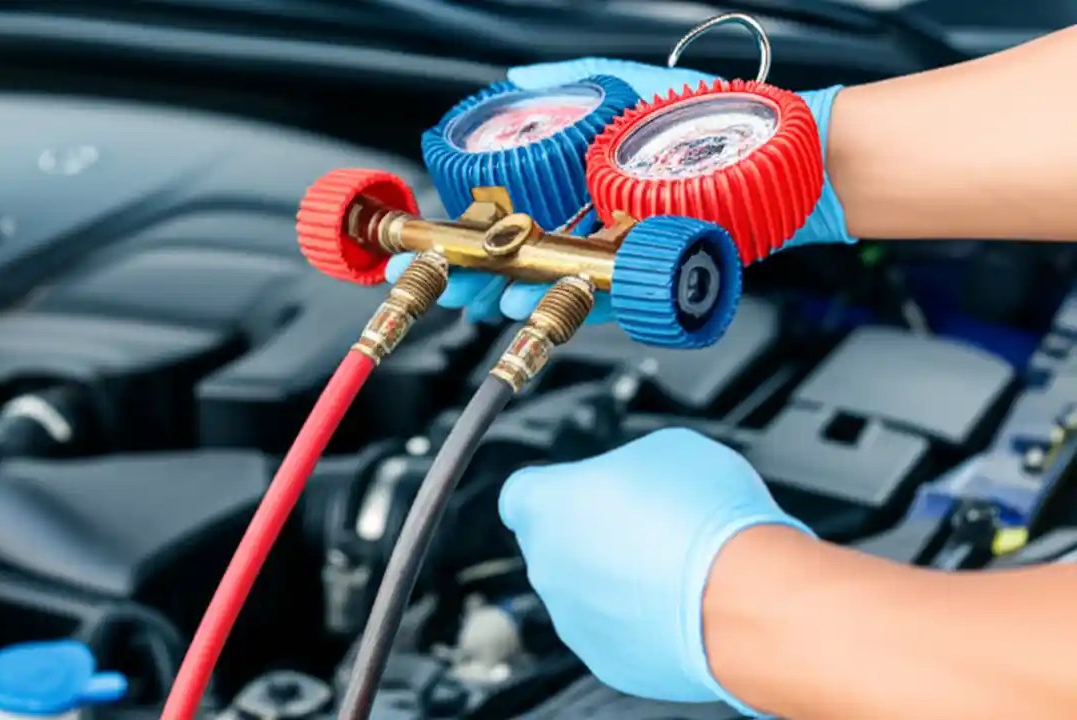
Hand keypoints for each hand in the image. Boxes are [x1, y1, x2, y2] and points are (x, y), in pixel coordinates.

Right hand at [397, 59, 850, 322]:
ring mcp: (630, 249)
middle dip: (480, 274)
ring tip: (489, 299)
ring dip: (519, 295)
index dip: (472, 227)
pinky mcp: (663, 274)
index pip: (516, 209)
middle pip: (527, 253)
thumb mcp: (639, 85)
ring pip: (562, 279)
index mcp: (587, 180)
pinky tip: (544, 307)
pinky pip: (616, 299)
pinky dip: (579, 306)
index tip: (436, 240)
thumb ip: (579, 81)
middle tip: (444, 284)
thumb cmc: (726, 117)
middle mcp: (602, 218)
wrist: (795, 153)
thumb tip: (518, 76)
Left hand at [498, 429, 811, 714]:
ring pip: (586, 591)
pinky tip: (682, 605)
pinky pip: (615, 632)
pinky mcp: (607, 662)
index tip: (582, 488)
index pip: (521, 493)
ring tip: (675, 565)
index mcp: (546, 505)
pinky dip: (640, 621)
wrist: (746, 597)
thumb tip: (627, 478)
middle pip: (557, 544)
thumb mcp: (667, 448)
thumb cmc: (706, 517)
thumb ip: (625, 464)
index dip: (555, 488)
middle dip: (593, 533)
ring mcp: (574, 620)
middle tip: (647, 522)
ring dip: (618, 578)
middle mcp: (547, 567)